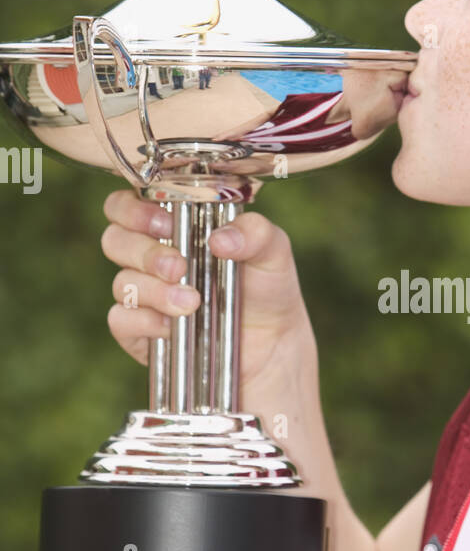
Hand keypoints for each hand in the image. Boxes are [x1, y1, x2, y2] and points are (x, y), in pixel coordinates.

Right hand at [101, 190, 316, 390]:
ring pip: (121, 283)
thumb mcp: (273, 252)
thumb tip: (219, 239)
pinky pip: (120, 321)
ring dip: (154, 291)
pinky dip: (143, 321)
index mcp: (173, 225)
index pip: (127, 205)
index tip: (165, 221)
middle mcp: (150, 257)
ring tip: (192, 302)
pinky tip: (171, 325)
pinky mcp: (140, 333)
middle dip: (145, 252)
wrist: (274, 345)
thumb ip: (255, 233)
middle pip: (115, 241)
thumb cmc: (266, 288)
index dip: (133, 209)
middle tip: (178, 266)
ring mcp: (143, 296)